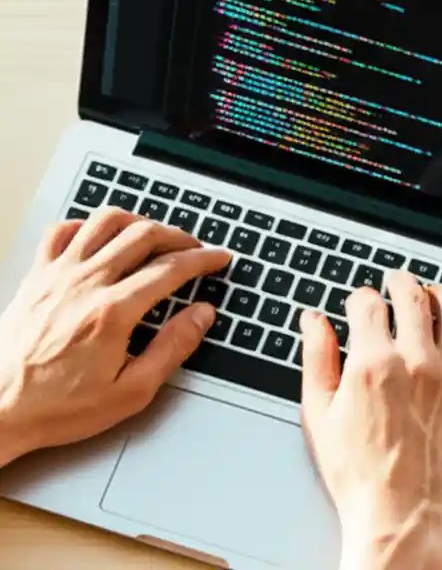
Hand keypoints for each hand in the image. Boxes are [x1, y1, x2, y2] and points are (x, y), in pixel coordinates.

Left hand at [0, 208, 230, 466]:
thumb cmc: (58, 406)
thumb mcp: (132, 391)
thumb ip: (173, 348)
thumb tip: (201, 316)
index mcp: (112, 313)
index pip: (170, 269)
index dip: (203, 259)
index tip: (217, 259)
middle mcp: (84, 285)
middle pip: (142, 235)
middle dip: (178, 236)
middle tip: (194, 248)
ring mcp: (56, 276)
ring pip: (105, 222)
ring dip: (138, 222)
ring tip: (154, 234)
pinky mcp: (36, 277)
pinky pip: (62, 231)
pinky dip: (87, 225)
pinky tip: (100, 236)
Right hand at [300, 273, 441, 569]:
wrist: (396, 512)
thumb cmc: (357, 472)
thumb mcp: (318, 412)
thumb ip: (317, 358)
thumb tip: (313, 321)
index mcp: (373, 363)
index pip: (368, 303)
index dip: (359, 297)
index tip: (358, 303)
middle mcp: (415, 361)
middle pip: (413, 295)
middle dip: (400, 281)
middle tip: (395, 281)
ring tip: (432, 295)